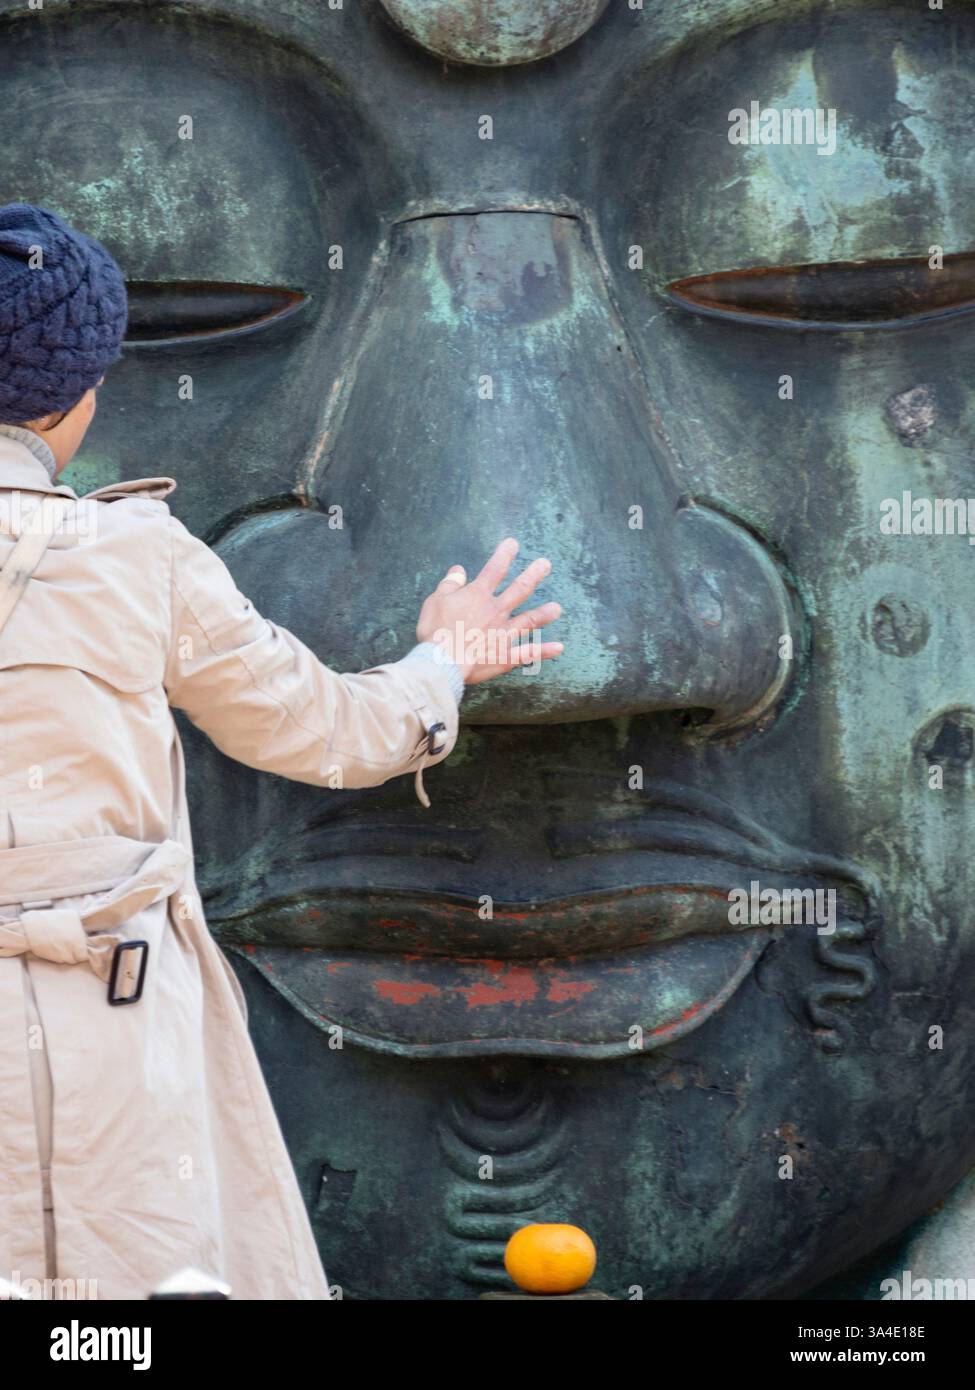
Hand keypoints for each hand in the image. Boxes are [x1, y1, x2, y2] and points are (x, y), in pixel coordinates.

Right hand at [416, 537, 562, 684]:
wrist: (442, 661)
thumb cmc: (435, 630)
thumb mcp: (436, 600)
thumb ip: (450, 584)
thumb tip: (458, 569)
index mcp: (478, 596)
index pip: (494, 570)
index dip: (504, 555)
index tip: (513, 544)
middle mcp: (496, 611)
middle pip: (520, 589)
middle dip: (534, 575)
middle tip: (546, 564)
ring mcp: (504, 634)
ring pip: (529, 620)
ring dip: (544, 613)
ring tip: (557, 608)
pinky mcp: (505, 656)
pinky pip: (528, 653)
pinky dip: (544, 651)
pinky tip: (559, 648)